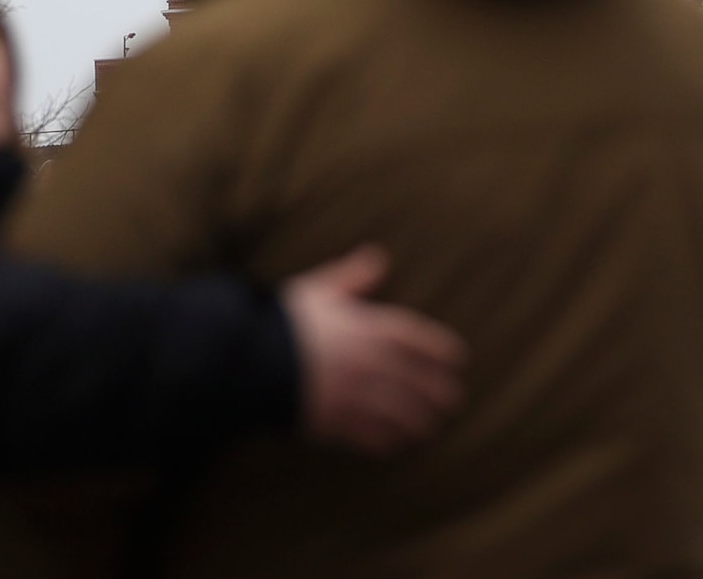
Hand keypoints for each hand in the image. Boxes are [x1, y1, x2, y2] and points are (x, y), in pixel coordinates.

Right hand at [280, 246, 464, 454]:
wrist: (244, 359)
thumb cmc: (281, 321)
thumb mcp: (316, 290)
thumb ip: (350, 277)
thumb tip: (378, 257)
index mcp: (366, 328)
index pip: (416, 339)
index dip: (440, 349)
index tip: (458, 358)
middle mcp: (367, 364)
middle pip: (416, 382)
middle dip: (438, 393)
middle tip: (453, 401)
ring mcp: (352, 396)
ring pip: (399, 414)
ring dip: (419, 422)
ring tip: (431, 427)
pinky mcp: (333, 422)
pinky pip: (369, 437)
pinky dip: (387, 442)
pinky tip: (396, 445)